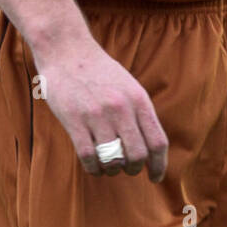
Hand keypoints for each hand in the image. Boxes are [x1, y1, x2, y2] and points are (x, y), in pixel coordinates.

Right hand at [37, 35, 168, 182]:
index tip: (155, 177)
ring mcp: (97, 114)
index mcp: (139, 99)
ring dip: (112, 169)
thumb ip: (140, 112)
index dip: (159, 165)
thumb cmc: (99, 71)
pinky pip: (89, 157)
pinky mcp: (74, 120)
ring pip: (113, 159)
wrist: (67, 50)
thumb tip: (151, 147)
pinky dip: (94, 168)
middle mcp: (121, 107)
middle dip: (133, 169)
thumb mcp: (129, 86)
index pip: (157, 141)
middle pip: (137, 155)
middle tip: (126, 168)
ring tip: (108, 165)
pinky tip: (93, 165)